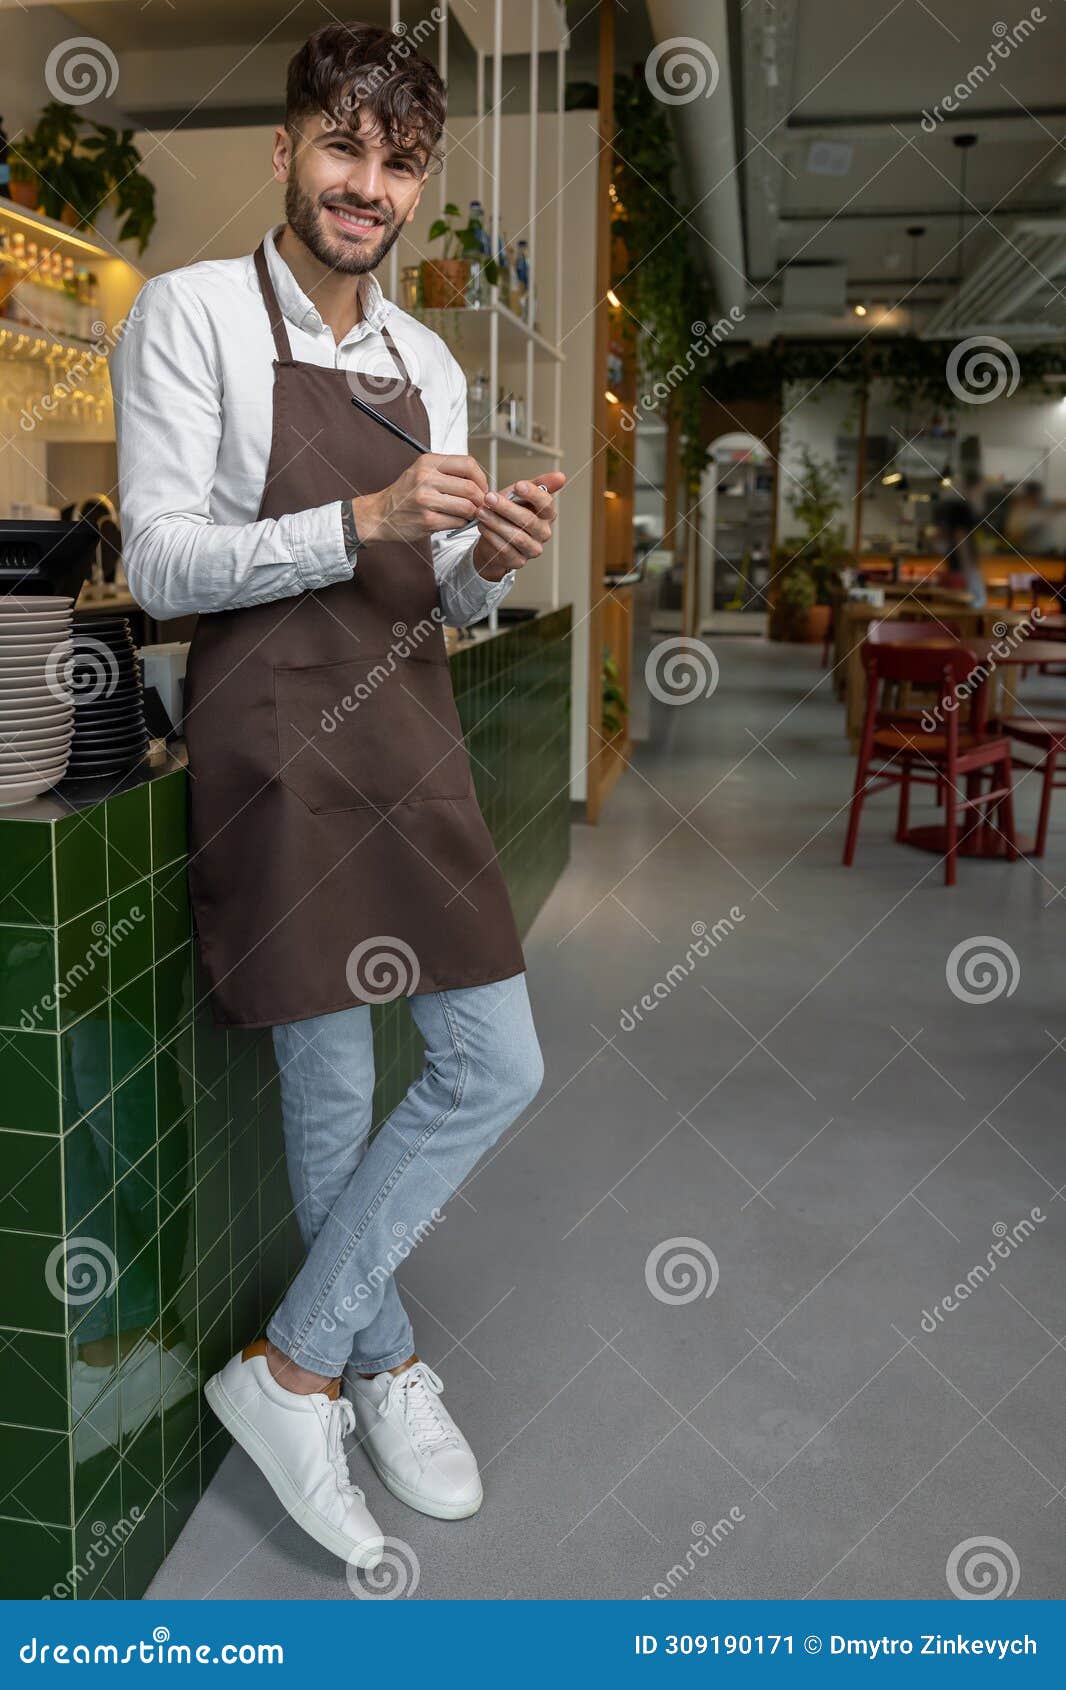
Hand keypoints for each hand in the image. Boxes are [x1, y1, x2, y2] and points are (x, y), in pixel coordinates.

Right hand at [351, 453, 488, 545]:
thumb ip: (449, 472)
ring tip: (467, 513)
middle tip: (479, 505)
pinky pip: (457, 522)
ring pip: (466, 507)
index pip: (468, 464)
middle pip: (470, 488)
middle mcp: (426, 478)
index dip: (481, 478)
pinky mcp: (427, 520)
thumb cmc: (407, 493)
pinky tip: (455, 521)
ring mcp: (425, 500)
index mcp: (428, 462)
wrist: (381, 514)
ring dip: (472, 513)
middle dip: (480, 499)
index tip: (481, 487)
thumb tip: (481, 482)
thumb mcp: (423, 471)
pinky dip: (461, 523)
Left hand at [472, 472, 566, 580]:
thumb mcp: (521, 495)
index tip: (517, 485)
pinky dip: (492, 536)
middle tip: (489, 498)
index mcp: (547, 515)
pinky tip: (483, 526)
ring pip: (516, 536)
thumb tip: (561, 476)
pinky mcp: (519, 561)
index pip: (546, 504)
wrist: (493, 537)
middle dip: (506, 508)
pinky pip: (505, 550)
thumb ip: (539, 484)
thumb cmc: (508, 514)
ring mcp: (532, 549)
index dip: (533, 494)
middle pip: (528, 520)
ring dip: (496, 522)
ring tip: (481, 512)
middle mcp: (543, 533)